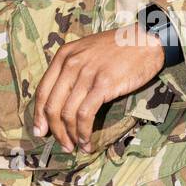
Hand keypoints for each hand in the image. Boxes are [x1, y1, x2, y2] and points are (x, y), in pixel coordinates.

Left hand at [33, 23, 164, 151]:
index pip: (42, 91)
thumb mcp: (87, 50)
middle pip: (52, 105)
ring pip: (67, 113)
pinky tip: (87, 141)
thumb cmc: (119, 47)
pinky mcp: (103, 84)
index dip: (39, 115)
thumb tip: (64, 99)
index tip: (41, 131)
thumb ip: (73, 69)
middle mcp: (71, 64)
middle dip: (54, 130)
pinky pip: (85, 114)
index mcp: (64, 55)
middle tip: (63, 145)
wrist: (146, 39)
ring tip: (76, 146)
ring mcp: (87, 74)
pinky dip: (83, 132)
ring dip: (70, 135)